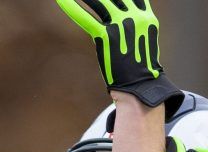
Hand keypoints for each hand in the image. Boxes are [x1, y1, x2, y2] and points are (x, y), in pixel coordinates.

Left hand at [54, 0, 182, 114]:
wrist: (140, 87)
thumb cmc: (140, 66)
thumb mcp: (143, 38)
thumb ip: (134, 22)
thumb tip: (123, 14)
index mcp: (145, 15)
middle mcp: (134, 16)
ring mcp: (120, 25)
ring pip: (98, 1)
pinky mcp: (106, 37)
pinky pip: (86, 18)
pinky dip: (72, 8)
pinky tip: (62, 1)